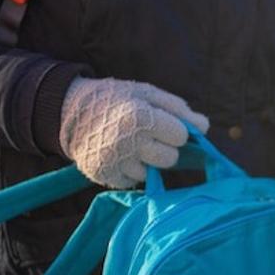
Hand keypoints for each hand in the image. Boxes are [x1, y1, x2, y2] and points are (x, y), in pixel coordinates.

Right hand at [59, 77, 208, 187]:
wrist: (69, 111)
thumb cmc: (116, 99)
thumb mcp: (147, 93)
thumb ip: (179, 109)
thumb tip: (204, 128)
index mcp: (139, 117)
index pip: (181, 137)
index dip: (175, 131)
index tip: (163, 125)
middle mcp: (127, 142)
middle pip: (170, 159)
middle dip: (164, 148)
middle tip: (148, 136)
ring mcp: (115, 162)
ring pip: (152, 173)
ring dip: (146, 161)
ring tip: (130, 144)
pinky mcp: (106, 176)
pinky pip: (133, 181)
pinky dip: (131, 170)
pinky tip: (120, 155)